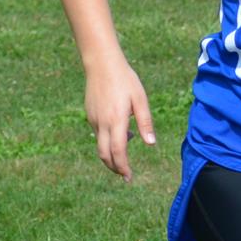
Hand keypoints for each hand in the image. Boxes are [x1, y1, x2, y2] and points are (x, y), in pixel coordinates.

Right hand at [84, 58, 154, 181]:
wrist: (101, 64)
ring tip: (125, 151)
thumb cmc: (125, 80)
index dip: (123, 167)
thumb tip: (151, 143)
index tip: (129, 177)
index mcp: (116, 120)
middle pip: (105, 154)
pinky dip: (107, 141)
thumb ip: (145, 122)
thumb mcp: (140, 99)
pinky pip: (98, 134)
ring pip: (100, 145)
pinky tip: (119, 132)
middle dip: (115, 167)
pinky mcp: (90, 115)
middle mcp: (102, 123)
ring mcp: (93, 119)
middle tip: (125, 174)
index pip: (118, 151)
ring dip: (111, 154)